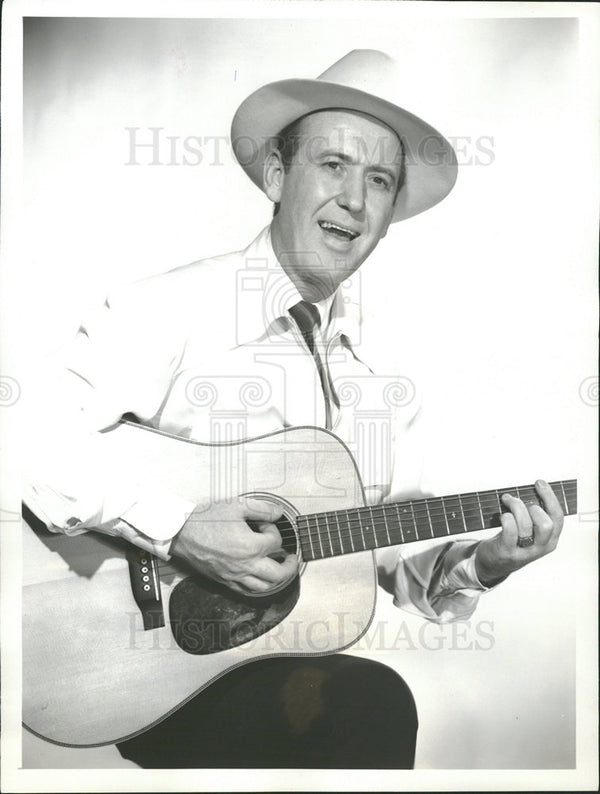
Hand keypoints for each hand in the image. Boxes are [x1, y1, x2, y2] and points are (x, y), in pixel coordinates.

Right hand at [169, 496, 297, 594]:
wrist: (180, 533)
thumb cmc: (205, 519)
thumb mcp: (237, 505)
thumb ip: (262, 509)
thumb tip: (278, 513)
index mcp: (250, 547)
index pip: (275, 542)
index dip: (273, 530)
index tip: (264, 525)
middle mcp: (245, 565)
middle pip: (279, 574)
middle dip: (290, 565)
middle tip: (292, 558)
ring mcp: (234, 576)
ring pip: (264, 587)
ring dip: (276, 579)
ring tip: (279, 569)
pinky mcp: (224, 581)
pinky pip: (246, 591)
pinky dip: (257, 586)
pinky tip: (258, 577)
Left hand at [474, 479, 563, 586]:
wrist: (494, 563)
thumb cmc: (512, 541)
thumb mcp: (531, 532)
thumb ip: (535, 515)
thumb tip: (534, 489)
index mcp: (550, 540)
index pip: (557, 517)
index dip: (549, 497)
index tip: (539, 483)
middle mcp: (540, 547)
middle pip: (546, 523)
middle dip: (533, 507)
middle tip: (522, 502)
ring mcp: (523, 551)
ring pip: (526, 525)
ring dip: (516, 507)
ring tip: (507, 500)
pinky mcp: (507, 551)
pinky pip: (510, 531)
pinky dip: (506, 518)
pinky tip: (503, 515)